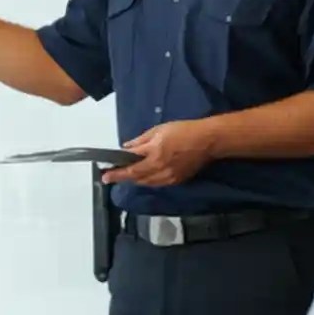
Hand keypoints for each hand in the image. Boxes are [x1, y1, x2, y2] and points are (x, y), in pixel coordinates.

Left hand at [101, 120, 216, 186]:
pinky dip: (147, 181)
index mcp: (154, 153)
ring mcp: (169, 176)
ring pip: (145, 183)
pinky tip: (143, 177)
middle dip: (122, 177)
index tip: (105, 175)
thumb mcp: (159, 130)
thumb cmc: (184, 131)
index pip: (130, 165)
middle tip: (111, 177)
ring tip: (125, 176)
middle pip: (136, 177)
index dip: (116, 171)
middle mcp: (160, 167)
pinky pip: (156, 184)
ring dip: (134, 180)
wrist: (207, 140)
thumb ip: (140, 141)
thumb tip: (126, 148)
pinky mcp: (176, 181)